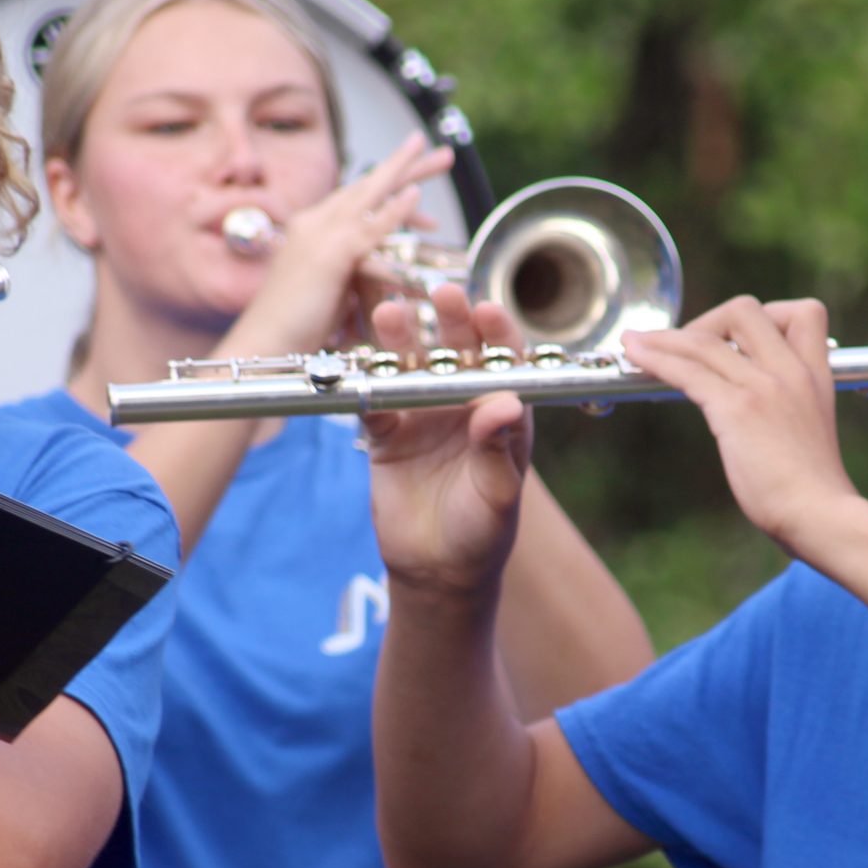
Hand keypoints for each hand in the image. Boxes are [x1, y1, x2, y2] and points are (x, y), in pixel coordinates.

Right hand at [230, 133, 452, 352]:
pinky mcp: (330, 256)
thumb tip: (378, 276)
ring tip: (442, 157)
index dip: (388, 192)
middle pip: (366, 187)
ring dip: (408, 172)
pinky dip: (394, 210)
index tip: (418, 191)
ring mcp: (320, 236)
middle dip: (404, 166)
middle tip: (442, 153)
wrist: (263, 348)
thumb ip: (351, 276)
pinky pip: (369, 228)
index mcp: (310, 231)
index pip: (355, 201)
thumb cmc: (292, 332)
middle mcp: (313, 224)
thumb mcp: (328, 294)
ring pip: (371, 195)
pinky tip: (415, 195)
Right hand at [363, 282, 530, 597]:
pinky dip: (366, 387)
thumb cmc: (483, 533)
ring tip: (390, 314)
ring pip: (411, 368)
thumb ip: (497, 449)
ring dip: (402, 341)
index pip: (504, 362)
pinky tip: (362, 373)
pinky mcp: (386, 434)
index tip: (488, 312)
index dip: (497, 334)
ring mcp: (422, 415)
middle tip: (444, 295)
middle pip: (458, 352)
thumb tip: (503, 403)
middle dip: (451, 322)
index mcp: (503, 413)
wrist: (437, 572)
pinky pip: (373, 403)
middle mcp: (463, 404)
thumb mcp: (498, 495)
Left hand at [619, 295, 858, 553]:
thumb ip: (788, 410)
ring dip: (663, 339)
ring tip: (634, 343)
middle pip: (744, 310)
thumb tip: (755, 415)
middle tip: (685, 349)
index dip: (768, 315)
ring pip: (704, 340)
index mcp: (815, 376)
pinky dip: (655, 359)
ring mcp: (764, 387)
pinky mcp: (737, 409)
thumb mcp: (810, 434)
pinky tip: (635, 356)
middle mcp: (791, 371)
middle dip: (706, 322)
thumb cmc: (815, 492)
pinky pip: (688, 370)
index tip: (739, 341)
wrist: (821, 516)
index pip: (804, 313)